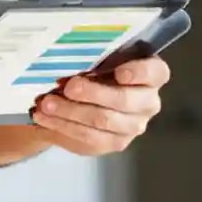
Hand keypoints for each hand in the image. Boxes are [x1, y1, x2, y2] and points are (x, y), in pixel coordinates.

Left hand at [31, 57, 169, 156]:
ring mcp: (133, 125)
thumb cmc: (91, 72)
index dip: (140, 72)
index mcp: (149, 75)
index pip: (156, 72)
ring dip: (71, 111)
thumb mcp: (94, 61)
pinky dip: (63, 125)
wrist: (78, 103)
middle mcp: (147, 101)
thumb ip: (91, 60)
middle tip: (68, 87)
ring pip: (103, 120)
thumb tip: (68, 59)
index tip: (119, 72)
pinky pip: (89, 137)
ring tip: (46, 103)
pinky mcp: (115, 142)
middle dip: (93, 93)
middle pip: (125, 100)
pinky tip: (45, 118)